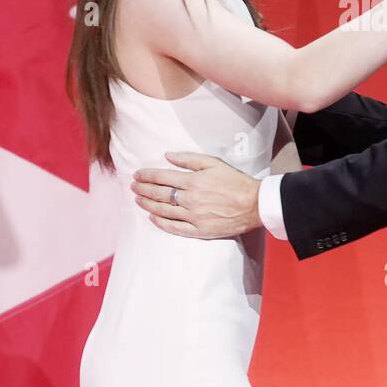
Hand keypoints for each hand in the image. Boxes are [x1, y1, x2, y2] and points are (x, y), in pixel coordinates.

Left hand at [130, 152, 262, 238]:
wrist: (254, 204)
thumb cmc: (235, 181)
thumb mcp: (214, 163)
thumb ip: (189, 159)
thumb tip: (168, 155)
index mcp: (193, 181)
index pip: (162, 177)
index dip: (147, 175)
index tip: (137, 174)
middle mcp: (190, 199)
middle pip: (159, 194)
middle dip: (143, 189)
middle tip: (133, 186)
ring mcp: (193, 216)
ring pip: (163, 211)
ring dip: (148, 205)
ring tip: (137, 200)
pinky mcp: (199, 230)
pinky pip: (175, 228)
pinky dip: (161, 223)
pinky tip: (152, 218)